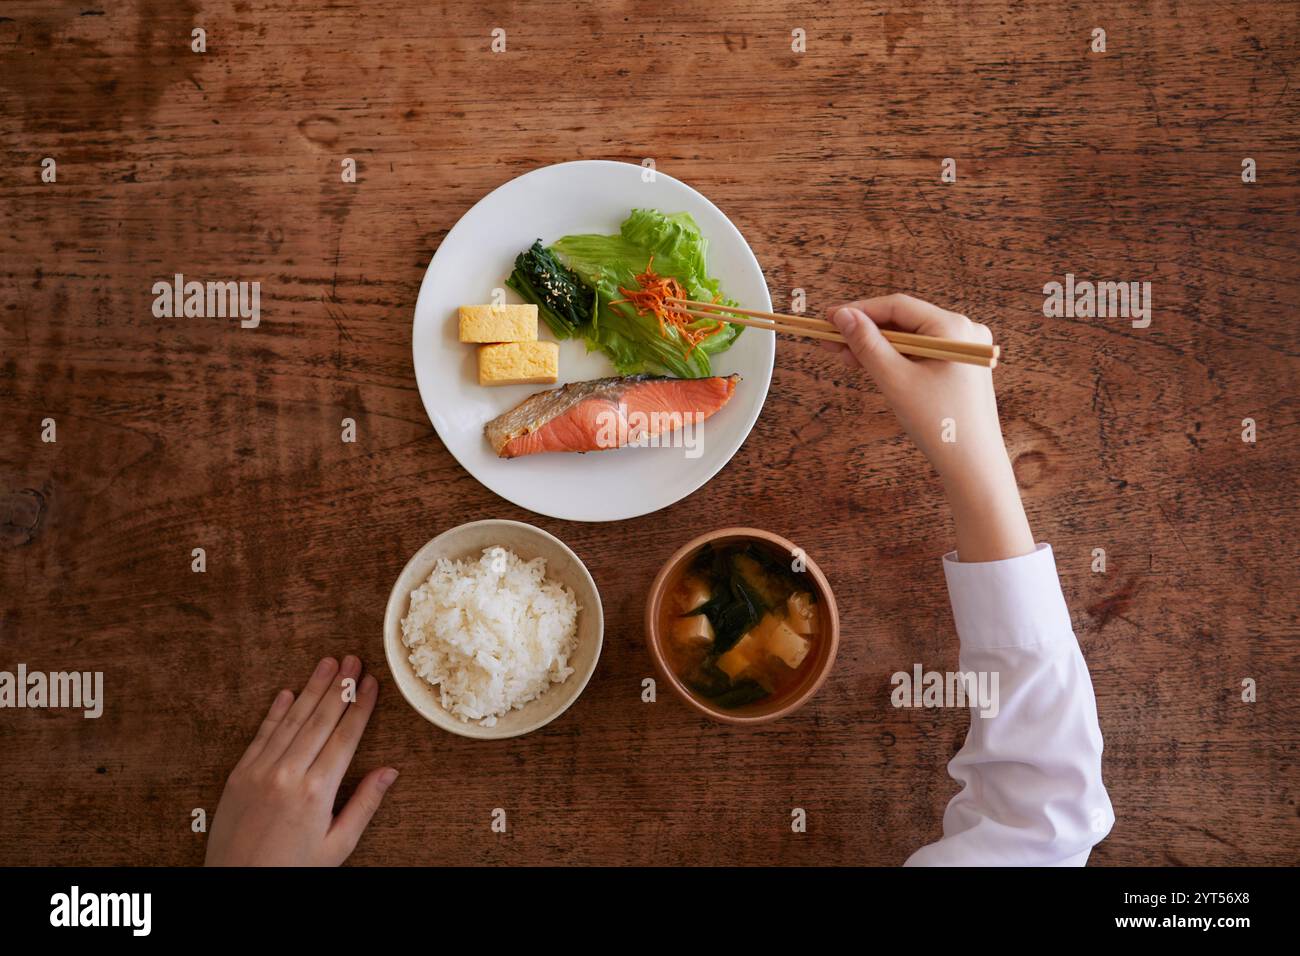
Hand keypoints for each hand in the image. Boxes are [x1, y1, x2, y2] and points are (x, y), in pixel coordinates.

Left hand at [204, 656, 396, 865]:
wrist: (236, 887)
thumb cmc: (292, 870)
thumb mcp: (337, 845)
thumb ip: (364, 805)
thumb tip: (390, 772)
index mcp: (317, 792)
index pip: (346, 737)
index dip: (361, 707)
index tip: (373, 682)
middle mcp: (288, 774)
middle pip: (321, 720)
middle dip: (340, 686)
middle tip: (353, 659)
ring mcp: (260, 772)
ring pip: (292, 720)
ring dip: (311, 689)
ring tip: (327, 664)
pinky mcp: (239, 775)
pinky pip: (261, 735)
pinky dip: (275, 712)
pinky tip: (287, 693)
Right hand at [824, 294, 1033, 561]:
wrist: (973, 465)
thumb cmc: (938, 423)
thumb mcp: (895, 380)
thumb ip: (867, 344)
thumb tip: (841, 315)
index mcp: (954, 328)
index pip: (898, 306)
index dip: (860, 311)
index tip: (828, 318)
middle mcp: (964, 330)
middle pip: (904, 320)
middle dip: (865, 330)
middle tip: (830, 340)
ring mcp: (964, 348)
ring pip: (910, 338)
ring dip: (877, 346)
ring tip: (844, 356)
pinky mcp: (960, 367)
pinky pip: (921, 353)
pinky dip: (895, 358)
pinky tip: (870, 365)